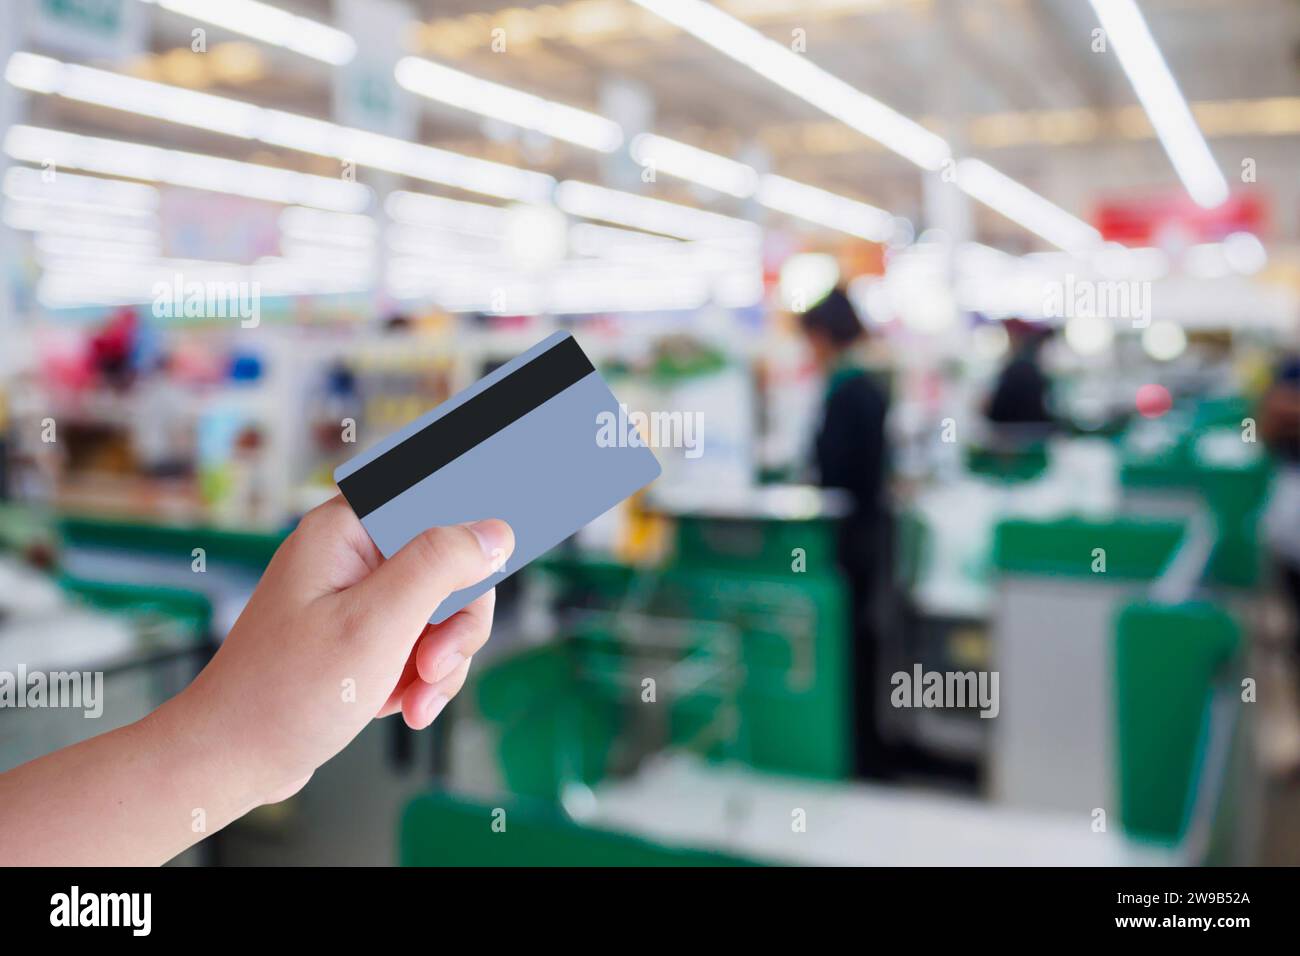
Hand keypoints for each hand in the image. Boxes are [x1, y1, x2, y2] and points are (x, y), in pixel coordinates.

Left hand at [165, 496, 514, 806]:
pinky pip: (419, 640)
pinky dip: (420, 677)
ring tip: (414, 701)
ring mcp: (356, 595)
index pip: (434, 500)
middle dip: (454, 624)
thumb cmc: (284, 694)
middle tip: (433, 666)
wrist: (232, 760)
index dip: (469, 535)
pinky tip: (399, 704)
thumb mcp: (376, 624)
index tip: (481, 577)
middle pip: (448, 565)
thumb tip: (494, 533)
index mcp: (345, 529)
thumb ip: (440, 566)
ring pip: (441, 609)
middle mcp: (351, 553)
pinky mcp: (360, 632)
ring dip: (440, 662)